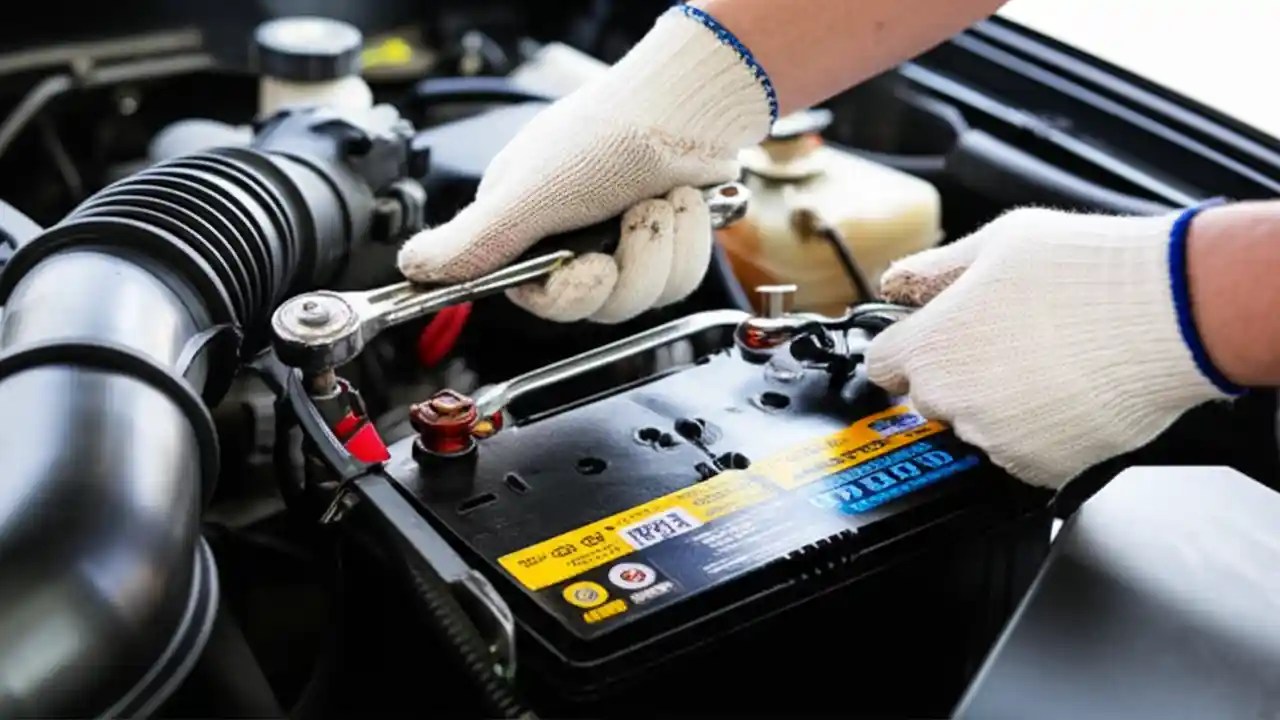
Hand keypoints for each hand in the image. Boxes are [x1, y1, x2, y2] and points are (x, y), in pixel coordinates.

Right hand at [397, 7, 773, 322]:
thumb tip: (412, 267)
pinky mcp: (666, 245)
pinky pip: (678, 278)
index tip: (589, 269)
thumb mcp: (529, 192)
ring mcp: (621, 243)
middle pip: (596, 305)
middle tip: (632, 220)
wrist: (688, 108)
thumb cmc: (607, 134)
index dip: (568, 294)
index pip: (537, 298)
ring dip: (659, 245)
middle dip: (624, 267)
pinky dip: (687, 239)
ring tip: (658, 200)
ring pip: (643, 296)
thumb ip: (474, 240)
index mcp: (526, 229)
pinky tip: (682, 202)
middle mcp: (572, 241)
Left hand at [864, 207, 1238, 488]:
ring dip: (999, 405)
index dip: (907, 348)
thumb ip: (933, 270)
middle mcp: (953, 401)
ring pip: (977, 427)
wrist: (1170, 316)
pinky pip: (1022, 453)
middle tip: (1008, 342)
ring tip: (1048, 362)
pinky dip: (1039, 432)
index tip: (930, 339)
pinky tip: (1069, 391)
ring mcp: (996, 440)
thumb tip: (897, 283)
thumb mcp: (996, 242)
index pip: (883, 364)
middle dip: (956, 375)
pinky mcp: (1041, 468)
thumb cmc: (1087, 271)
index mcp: (931, 347)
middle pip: (930, 398)